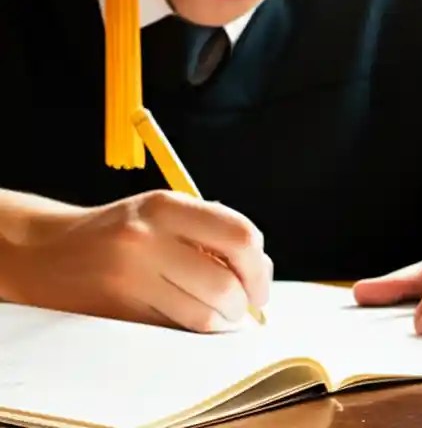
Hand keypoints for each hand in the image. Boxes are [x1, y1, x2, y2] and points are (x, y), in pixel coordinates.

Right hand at [4, 190, 271, 332]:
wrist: (48, 252)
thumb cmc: (121, 232)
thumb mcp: (162, 211)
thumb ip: (210, 230)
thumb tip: (258, 269)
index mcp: (166, 206)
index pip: (239, 236)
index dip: (259, 267)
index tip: (260, 284)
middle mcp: (147, 239)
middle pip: (225, 283)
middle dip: (244, 301)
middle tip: (244, 306)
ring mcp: (130, 277)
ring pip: (203, 313)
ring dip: (221, 320)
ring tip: (218, 313)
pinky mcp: (118, 310)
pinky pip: (174, 328)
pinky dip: (193, 328)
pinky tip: (188, 316)